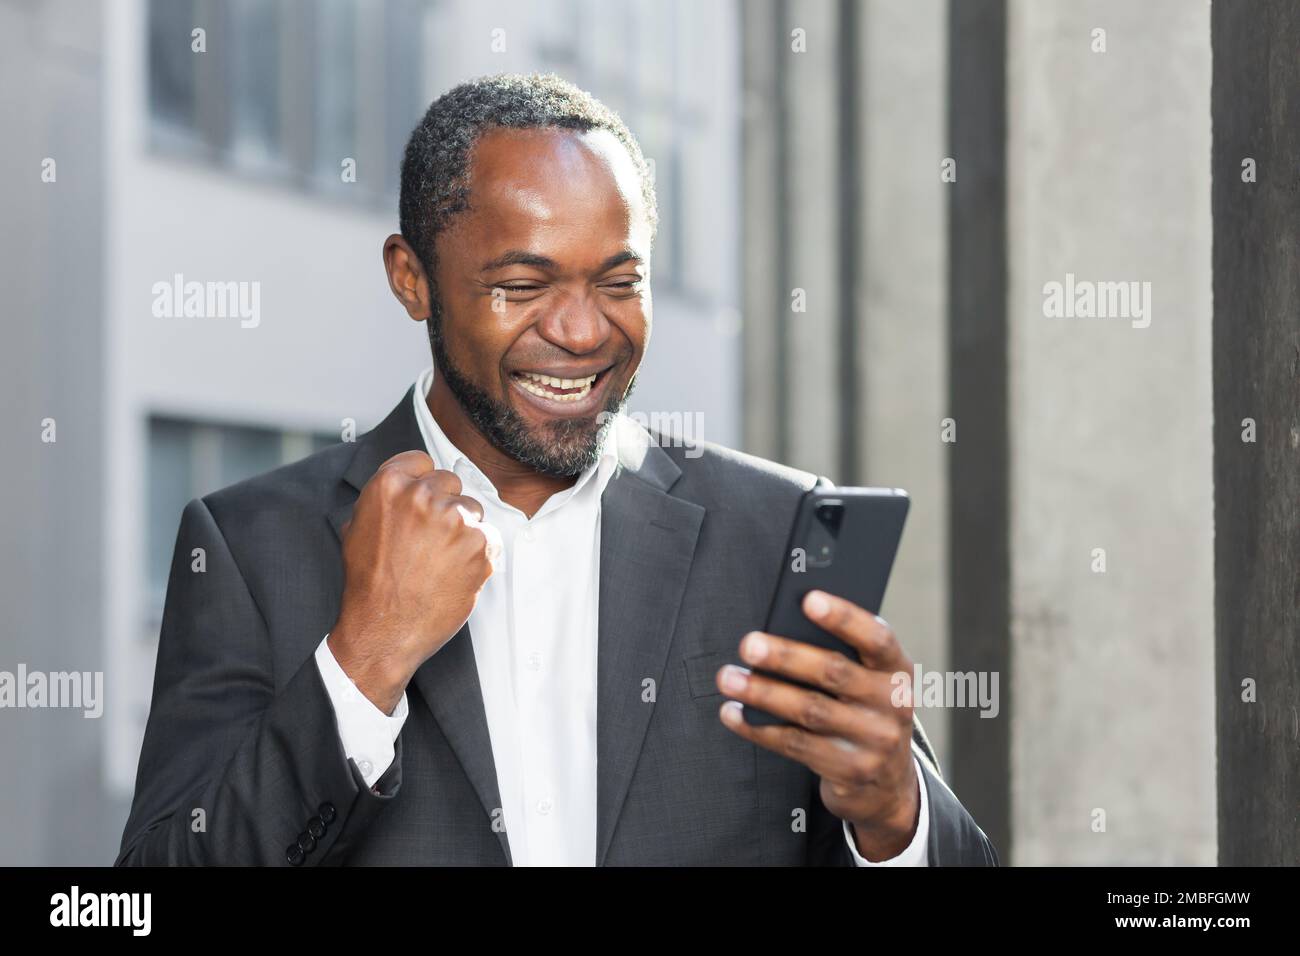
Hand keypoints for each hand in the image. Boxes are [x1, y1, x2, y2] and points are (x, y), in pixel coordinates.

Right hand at [329, 450, 498, 713]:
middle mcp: (423, 495)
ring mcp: (454, 518)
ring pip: (472, 508)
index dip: (422, 482)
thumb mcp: (357, 528)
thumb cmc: (369, 584)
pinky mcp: (479, 543)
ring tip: (440, 560)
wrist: (384, 630)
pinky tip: (455, 573)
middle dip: (444, 505)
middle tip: (430, 540)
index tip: (421, 502)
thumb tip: (406, 483)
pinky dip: (478, 554)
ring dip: (463, 529)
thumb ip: (384, 499)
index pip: (421, 461)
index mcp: (389, 485)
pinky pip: (488, 536)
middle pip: (450, 482)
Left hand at [716, 590, 920, 860]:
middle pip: (834, 673)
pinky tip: (734, 713)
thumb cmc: (865, 711)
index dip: (844, 618)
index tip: (809, 599)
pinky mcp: (849, 770)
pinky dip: (759, 728)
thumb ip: (843, 655)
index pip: (876, 638)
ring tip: (728, 678)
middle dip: (786, 656)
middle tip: (749, 645)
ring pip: (809, 710)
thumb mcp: (870, 682)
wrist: (888, 782)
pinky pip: (795, 745)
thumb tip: (782, 629)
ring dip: (763, 692)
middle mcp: (892, 704)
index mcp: (897, 670)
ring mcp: (874, 741)